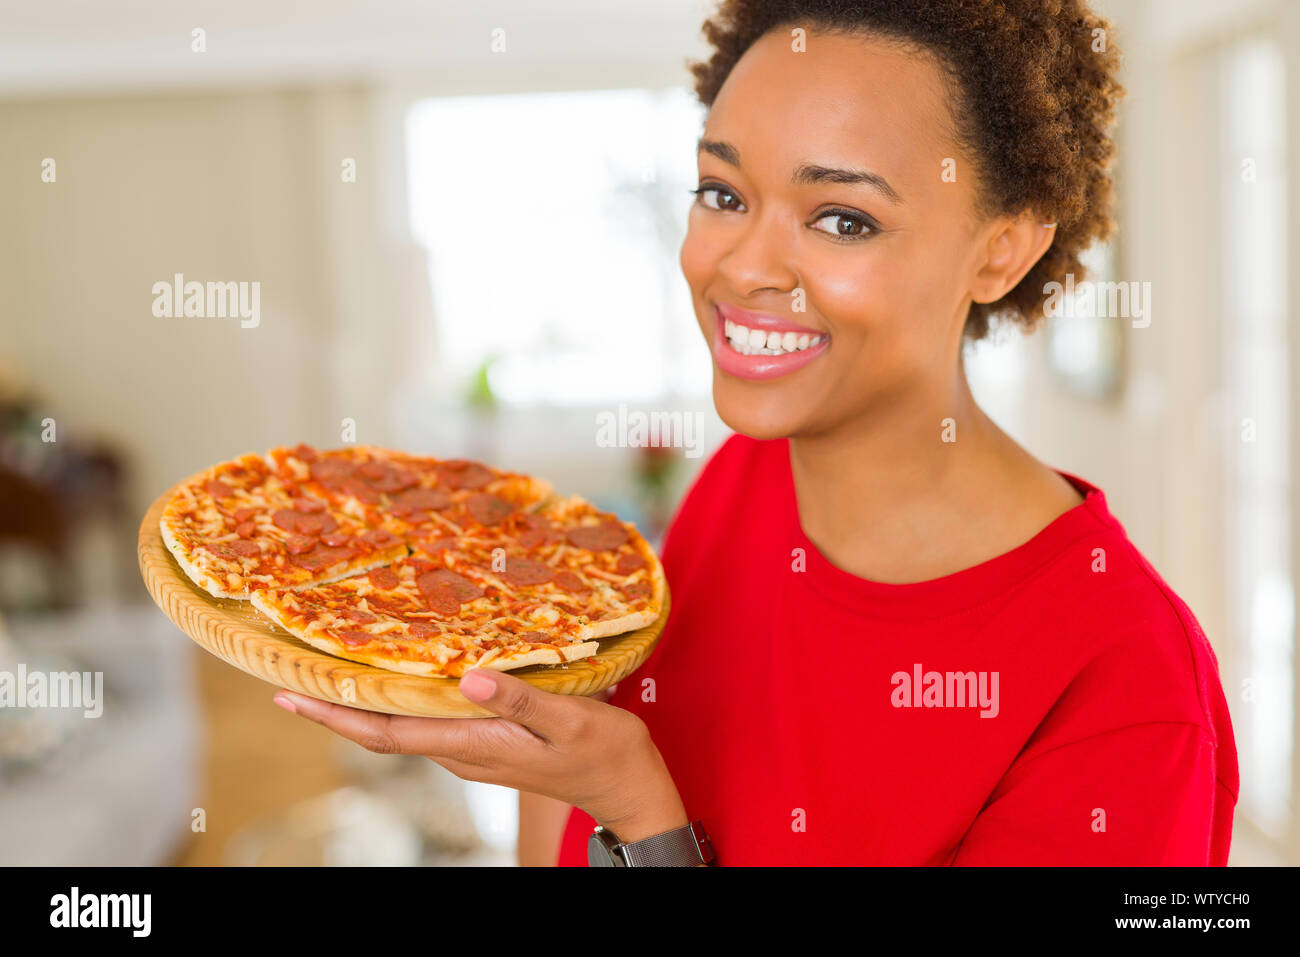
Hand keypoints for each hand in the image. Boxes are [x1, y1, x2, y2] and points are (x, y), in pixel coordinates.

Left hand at [273, 671, 687, 842]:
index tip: (292, 694)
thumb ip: (517, 701)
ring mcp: (472, 751)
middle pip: (382, 730)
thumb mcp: (568, 720)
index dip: (336, 714)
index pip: (386, 732)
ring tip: (334, 665)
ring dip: (365, 700)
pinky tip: (401, 673)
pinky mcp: (486, 742)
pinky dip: (402, 698)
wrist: (629, 788)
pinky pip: (429, 720)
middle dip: (336, 705)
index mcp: (471, 746)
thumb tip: (467, 678)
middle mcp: (461, 752)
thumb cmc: (604, 753)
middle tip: (294, 672)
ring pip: (403, 724)